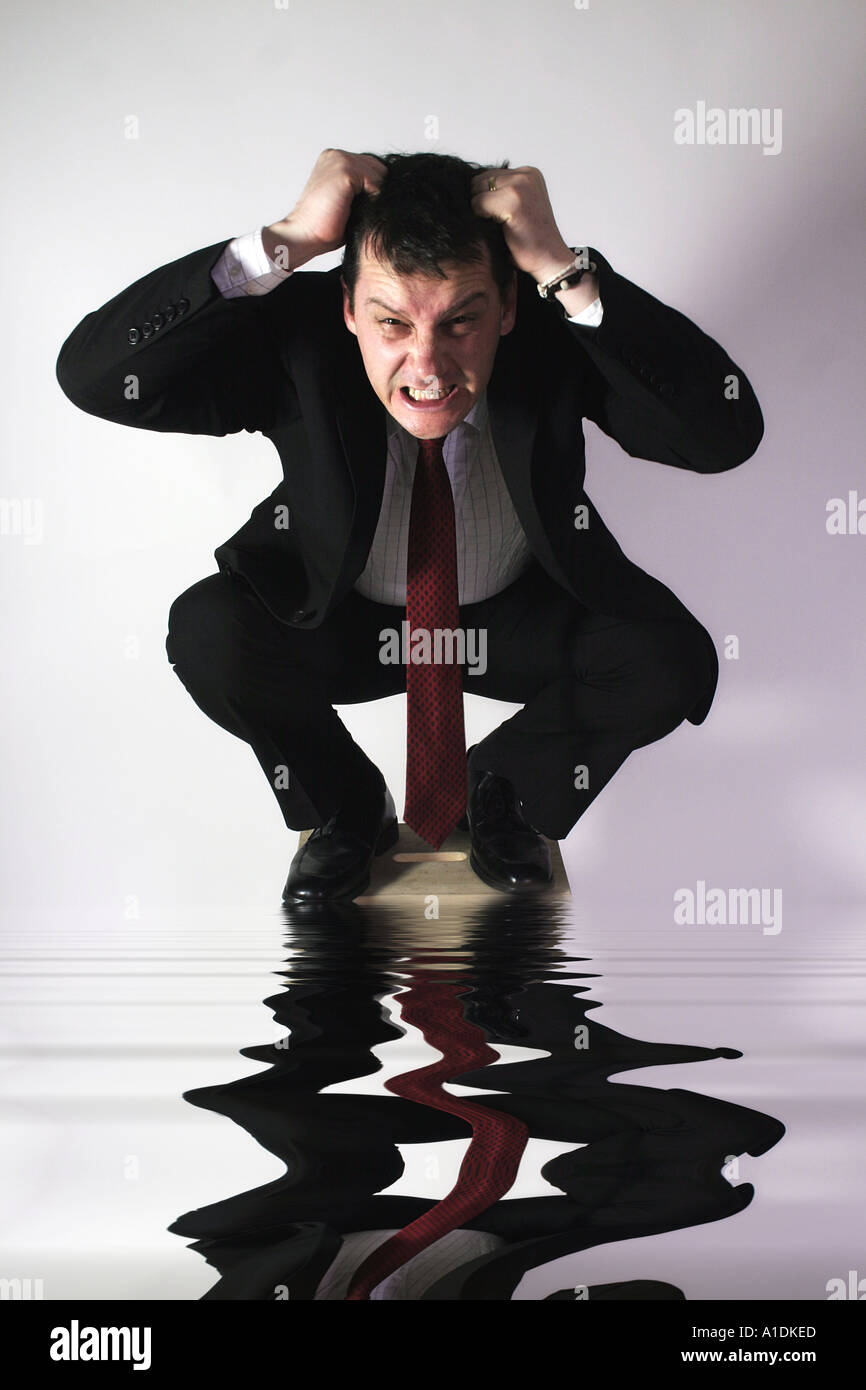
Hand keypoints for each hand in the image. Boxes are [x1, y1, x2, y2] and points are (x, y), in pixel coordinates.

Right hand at [265, 148, 386, 268]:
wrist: (305, 235)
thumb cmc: (324, 226)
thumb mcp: (348, 203)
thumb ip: (363, 191)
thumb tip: (390, 192)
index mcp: (334, 160)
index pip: (371, 166)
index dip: (377, 188)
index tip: (374, 206)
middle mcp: (336, 155)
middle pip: (377, 167)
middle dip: (379, 190)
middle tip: (371, 211)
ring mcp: (339, 160)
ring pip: (378, 174)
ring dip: (377, 196)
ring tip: (365, 213)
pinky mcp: (344, 170)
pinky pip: (374, 181)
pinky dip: (374, 198)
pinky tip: (363, 212)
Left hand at [470, 165, 573, 283]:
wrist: (549, 260)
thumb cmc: (531, 240)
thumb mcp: (519, 206)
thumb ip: (500, 192)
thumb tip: (466, 188)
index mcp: (529, 173)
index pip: (488, 174)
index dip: (485, 197)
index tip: (498, 216)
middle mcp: (526, 175)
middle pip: (480, 180)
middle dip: (481, 202)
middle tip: (496, 223)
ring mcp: (520, 186)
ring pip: (476, 190)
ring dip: (480, 211)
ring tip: (499, 226)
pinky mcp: (513, 201)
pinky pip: (477, 203)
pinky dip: (480, 218)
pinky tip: (498, 229)